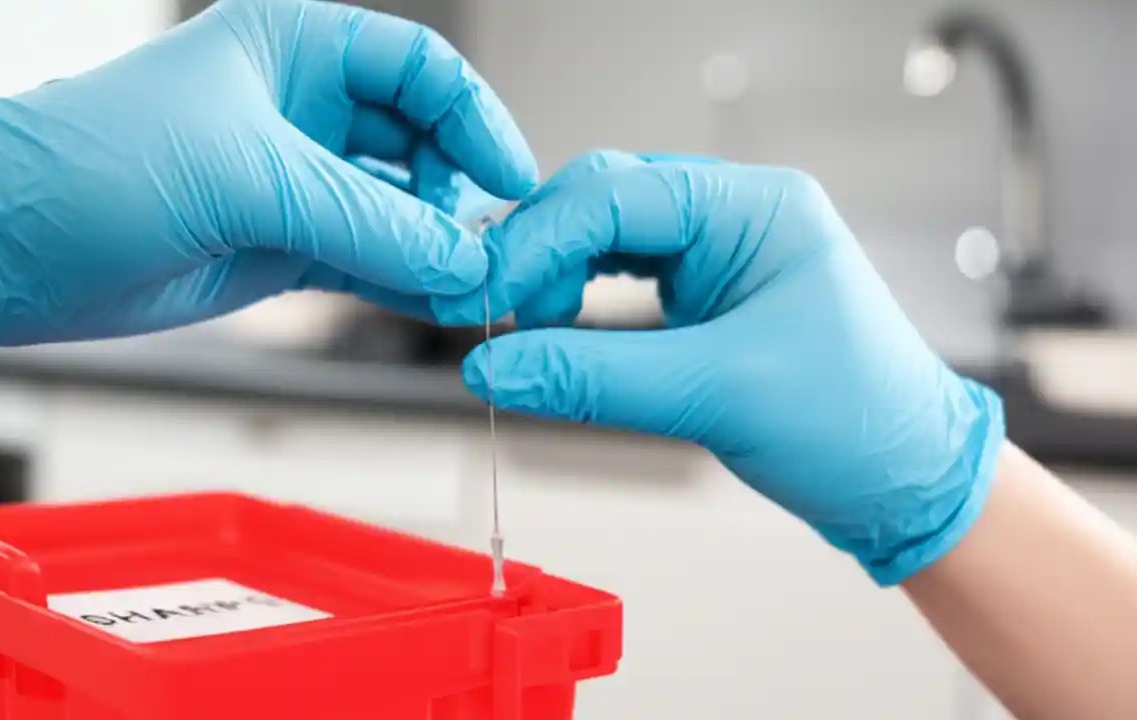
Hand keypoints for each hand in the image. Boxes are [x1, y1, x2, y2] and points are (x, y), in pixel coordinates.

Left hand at [0, 0, 535, 363]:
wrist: (4, 250)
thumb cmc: (86, 164)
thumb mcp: (244, 176)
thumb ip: (366, 219)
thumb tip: (462, 257)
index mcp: (293, 46)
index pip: (420, 67)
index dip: (474, 118)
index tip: (510, 176)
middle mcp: (303, 109)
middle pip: (423, 141)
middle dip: (459, 194)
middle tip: (484, 249)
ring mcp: (297, 182)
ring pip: (401, 209)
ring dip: (438, 248)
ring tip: (469, 287)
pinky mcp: (285, 246)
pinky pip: (370, 261)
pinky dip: (405, 283)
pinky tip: (435, 303)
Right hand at [446, 150, 1004, 584]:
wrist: (907, 482)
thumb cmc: (856, 427)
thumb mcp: (715, 396)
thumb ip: (594, 378)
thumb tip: (497, 368)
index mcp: (756, 207)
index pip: (616, 193)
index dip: (540, 241)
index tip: (489, 295)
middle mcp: (736, 213)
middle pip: (603, 201)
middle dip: (540, 253)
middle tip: (494, 315)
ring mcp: (721, 251)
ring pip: (606, 237)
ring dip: (555, 277)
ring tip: (523, 331)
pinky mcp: (707, 293)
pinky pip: (623, 276)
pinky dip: (580, 302)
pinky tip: (556, 331)